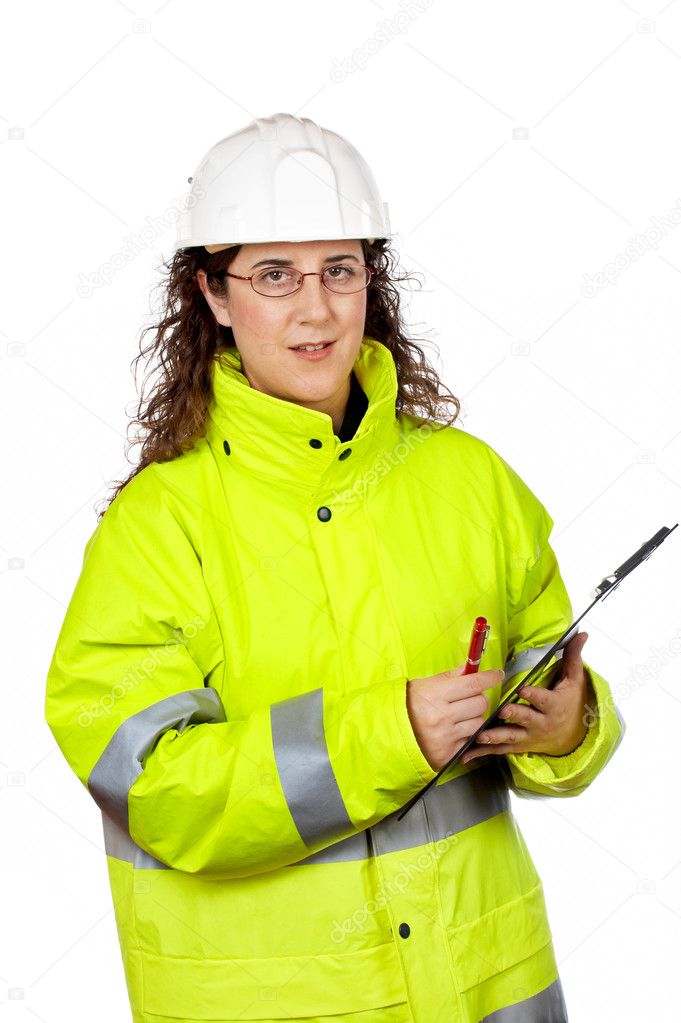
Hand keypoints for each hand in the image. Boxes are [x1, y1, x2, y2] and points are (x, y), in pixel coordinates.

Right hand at [406, 664, 505, 771]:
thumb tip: (471, 667)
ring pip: (479, 723)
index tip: (497, 675)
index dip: (489, 678)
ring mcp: (446, 737)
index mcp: (435, 695)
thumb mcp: (424, 685)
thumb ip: (451, 676)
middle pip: (480, 703)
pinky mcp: (448, 754)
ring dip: (474, 718)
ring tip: (458, 717)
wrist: (391, 735)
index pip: (473, 684)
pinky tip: (454, 731)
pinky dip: (466, 735)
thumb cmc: (408, 706)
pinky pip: (471, 741)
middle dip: (478, 698)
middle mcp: (441, 717)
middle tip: (467, 698)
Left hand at [459, 631, 593, 763]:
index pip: (543, 700)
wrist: (571, 736)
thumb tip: (582, 633)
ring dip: (495, 736)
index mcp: (553, 706)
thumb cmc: (569, 703)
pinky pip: (499, 750)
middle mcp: (541, 723)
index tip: (524, 690)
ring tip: (480, 736)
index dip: (534, 696)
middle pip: (526, 719)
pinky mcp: (518, 746)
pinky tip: (466, 754)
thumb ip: (573, 656)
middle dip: (514, 715)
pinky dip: (482, 752)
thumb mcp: (574, 680)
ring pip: (510, 737)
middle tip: (502, 710)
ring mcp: (528, 737)